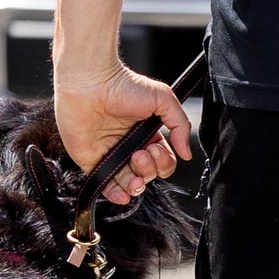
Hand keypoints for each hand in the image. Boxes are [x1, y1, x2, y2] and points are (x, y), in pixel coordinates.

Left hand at [56, 64, 191, 205]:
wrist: (91, 82)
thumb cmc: (124, 85)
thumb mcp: (163, 99)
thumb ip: (180, 125)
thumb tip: (186, 154)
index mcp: (147, 135)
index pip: (163, 161)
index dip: (163, 161)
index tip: (155, 148)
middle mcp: (130, 147)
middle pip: (149, 174)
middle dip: (149, 170)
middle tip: (140, 153)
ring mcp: (111, 155)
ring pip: (130, 183)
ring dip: (136, 185)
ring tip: (133, 171)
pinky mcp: (92, 161)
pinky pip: (106, 186)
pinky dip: (116, 195)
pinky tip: (123, 194)